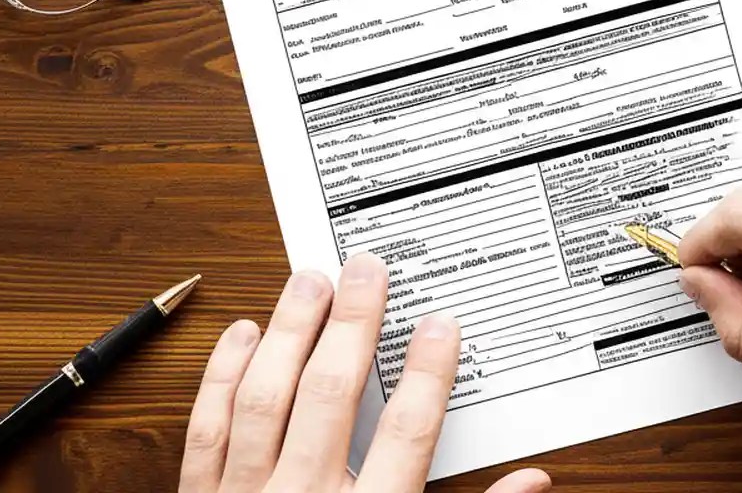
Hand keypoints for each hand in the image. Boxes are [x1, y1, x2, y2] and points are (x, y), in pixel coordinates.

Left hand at [178, 253, 550, 492]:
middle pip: (329, 397)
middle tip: (367, 270)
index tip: (440, 324)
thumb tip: (534, 482)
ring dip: (288, 333)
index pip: (407, 434)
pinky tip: (242, 334)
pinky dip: (221, 376)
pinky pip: (207, 430)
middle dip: (352, 326)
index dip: (427, 373)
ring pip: (264, 399)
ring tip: (309, 282)